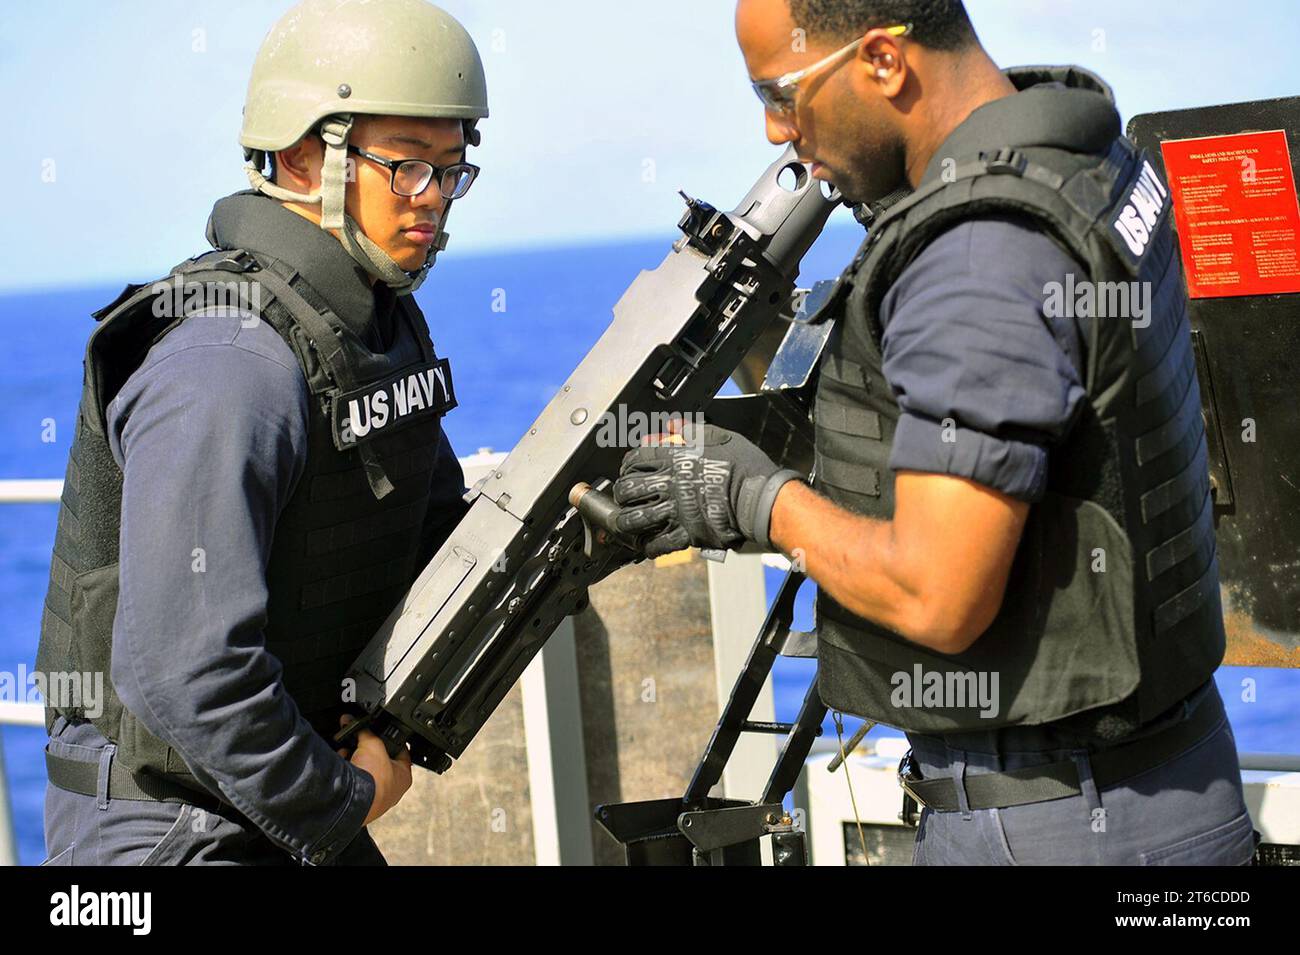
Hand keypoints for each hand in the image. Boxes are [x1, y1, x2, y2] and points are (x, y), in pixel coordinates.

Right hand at [338, 715, 412, 825]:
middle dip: (366, 751)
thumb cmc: (372, 779)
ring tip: (346, 752)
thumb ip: (366, 732)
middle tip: (359, 742)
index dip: (391, 740)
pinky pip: (351, 783)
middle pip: (379, 762)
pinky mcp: (357, 803)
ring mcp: (374, 799)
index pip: (401, 752)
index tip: (383, 732)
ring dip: (354, 761)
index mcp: (403, 777)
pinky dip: (345, 774)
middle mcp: (390, 790)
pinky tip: (340, 765)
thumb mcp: (372, 744)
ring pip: (364, 772)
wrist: (350, 802)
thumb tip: (358, 723)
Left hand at [612, 422, 802, 557]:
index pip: (636, 458)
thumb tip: (673, 424)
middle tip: (623, 495)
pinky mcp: (686, 534)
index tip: (628, 468)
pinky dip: (648, 545)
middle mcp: (670, 484)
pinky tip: (647, 543)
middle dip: (621, 492)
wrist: (761, 498)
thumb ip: (690, 430)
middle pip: (628, 489)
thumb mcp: (717, 437)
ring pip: (635, 519)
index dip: (627, 463)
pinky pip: (657, 544)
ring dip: (626, 521)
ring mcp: (676, 511)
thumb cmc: (744, 466)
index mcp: (675, 458)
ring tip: (626, 521)